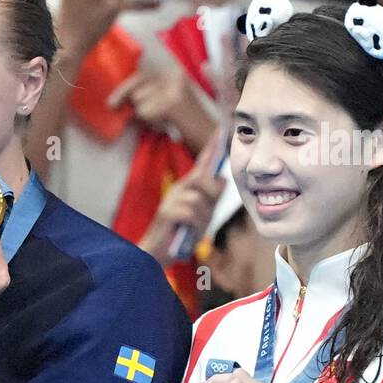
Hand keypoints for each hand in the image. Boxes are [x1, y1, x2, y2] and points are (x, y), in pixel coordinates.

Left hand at [108, 67, 214, 146]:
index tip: (112, 101)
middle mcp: (175, 76)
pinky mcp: (172, 102)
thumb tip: (122, 98)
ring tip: (159, 120)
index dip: (125, 88)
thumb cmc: (185, 126)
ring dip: (142, 113)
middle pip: (137, 83)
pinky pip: (144, 111)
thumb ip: (148, 95)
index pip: (142, 74)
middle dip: (127, 97)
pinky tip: (161, 124)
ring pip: (139, 99)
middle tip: (120, 108)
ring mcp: (174, 88)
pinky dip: (147, 120)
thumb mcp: (166, 104)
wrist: (209, 139)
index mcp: (174, 73)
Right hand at [139, 130, 226, 265]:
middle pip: (203, 178)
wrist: (159, 252)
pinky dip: (193, 224)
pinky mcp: (165, 212)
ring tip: (193, 227)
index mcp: (189, 187)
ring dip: (201, 217)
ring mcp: (171, 199)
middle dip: (211, 194)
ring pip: (198, 199)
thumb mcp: (203, 214)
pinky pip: (189, 212)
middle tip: (208, 211)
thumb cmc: (182, 233)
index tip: (221, 130)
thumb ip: (212, 198)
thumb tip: (223, 180)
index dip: (212, 147)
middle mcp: (179, 188)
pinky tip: (185, 231)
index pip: (202, 163)